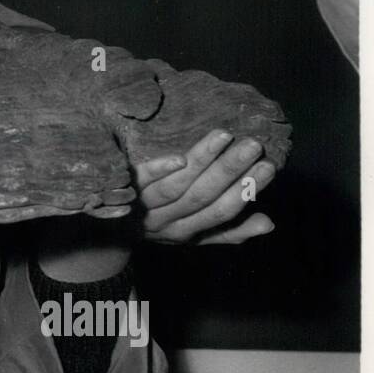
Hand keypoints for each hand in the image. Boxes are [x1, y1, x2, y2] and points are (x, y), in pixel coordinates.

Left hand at [134, 128, 277, 245]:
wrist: (104, 235)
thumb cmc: (159, 226)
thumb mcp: (193, 236)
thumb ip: (229, 232)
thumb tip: (269, 224)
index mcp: (186, 232)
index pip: (221, 213)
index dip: (245, 192)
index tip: (268, 166)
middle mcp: (165, 222)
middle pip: (201, 196)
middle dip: (229, 171)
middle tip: (253, 145)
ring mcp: (142, 206)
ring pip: (176, 186)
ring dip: (202, 161)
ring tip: (225, 136)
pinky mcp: (123, 189)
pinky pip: (142, 180)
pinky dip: (161, 169)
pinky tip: (180, 157)